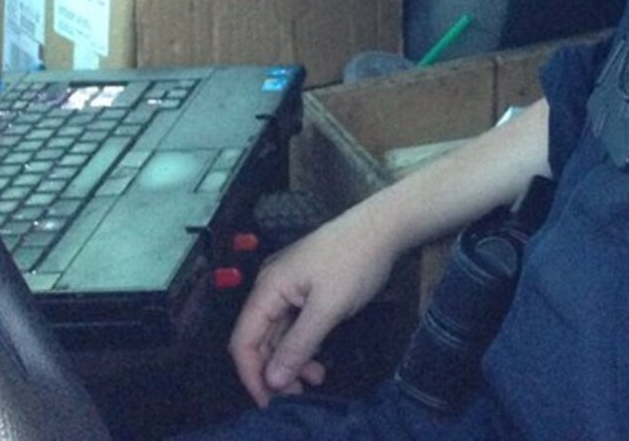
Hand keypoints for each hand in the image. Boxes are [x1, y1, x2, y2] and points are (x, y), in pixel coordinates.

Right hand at [228, 206, 400, 405]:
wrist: (384, 226)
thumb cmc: (355, 263)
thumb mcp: (328, 308)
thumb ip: (299, 344)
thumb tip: (273, 381)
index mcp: (267, 289)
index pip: (243, 341)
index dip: (251, 375)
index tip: (268, 401)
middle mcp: (271, 287)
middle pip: (260, 339)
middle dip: (277, 369)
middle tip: (302, 391)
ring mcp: (289, 286)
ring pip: (280, 334)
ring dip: (294, 359)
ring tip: (318, 378)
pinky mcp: (306, 288)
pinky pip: (295, 323)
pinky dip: (304, 343)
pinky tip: (320, 360)